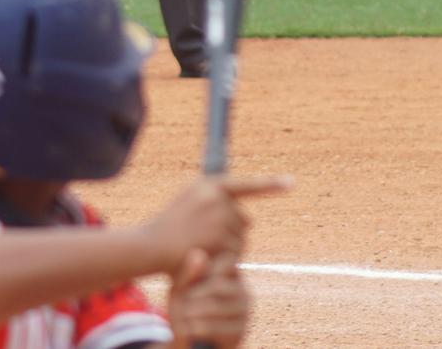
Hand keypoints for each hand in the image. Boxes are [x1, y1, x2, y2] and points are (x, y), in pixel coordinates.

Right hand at [145, 175, 291, 272]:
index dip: (270, 184)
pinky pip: (236, 251)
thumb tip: (250, 221)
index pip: (243, 184)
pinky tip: (204, 255)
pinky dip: (224, 258)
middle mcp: (215, 196)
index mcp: (205, 184)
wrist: (150, 246)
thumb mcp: (186, 207)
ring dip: (226, 247)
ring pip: (240, 237)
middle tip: (200, 239)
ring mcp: (219, 215)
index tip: (291, 183)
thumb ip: (216, 206)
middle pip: (242, 219)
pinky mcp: (222, 236)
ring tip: (199, 247)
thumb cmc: (166, 230)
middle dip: (229, 233)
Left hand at [167, 250, 250, 348]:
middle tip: (179, 302)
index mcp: (231, 275)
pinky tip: (189, 329)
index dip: (203, 271)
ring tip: (183, 315)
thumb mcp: (181, 287)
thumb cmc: (185, 306)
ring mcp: (245, 313)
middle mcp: (243, 291)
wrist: (188, 338)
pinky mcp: (240, 333)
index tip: (188, 284)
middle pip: (217, 285)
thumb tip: (199, 253)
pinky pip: (215, 327)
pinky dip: (196, 328)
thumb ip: (189, 273)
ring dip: (191, 312)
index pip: (225, 261)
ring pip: (215, 306)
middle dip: (193, 294)